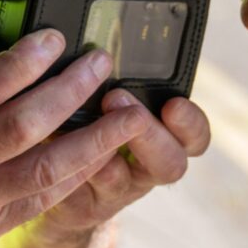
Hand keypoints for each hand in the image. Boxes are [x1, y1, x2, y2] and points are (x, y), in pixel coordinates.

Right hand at [0, 29, 152, 247]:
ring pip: (45, 169)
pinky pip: (41, 199)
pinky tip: (100, 152)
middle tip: (101, 62)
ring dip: (94, 138)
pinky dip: (75, 173)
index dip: (22, 61)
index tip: (54, 37)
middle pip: (23, 127)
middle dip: (71, 91)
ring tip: (128, 114)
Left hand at [33, 89, 210, 238]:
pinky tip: (53, 140)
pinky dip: (72, 163)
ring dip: (107, 145)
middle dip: (149, 133)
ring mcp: (120, 188)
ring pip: (127, 179)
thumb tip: (96, 44)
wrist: (54, 175)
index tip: (173, 103)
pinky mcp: (88, 203)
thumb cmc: (89, 120)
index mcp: (163, 133)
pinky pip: (85, 190)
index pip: (194, 133)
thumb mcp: (106, 95)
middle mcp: (148, 165)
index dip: (189, 122)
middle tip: (116, 99)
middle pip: (172, 162)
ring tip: (82, 120)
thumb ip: (112, 77)